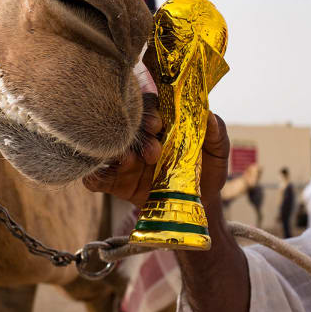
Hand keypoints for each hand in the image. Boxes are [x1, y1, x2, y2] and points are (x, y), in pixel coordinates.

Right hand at [82, 97, 231, 207]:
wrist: (198, 205)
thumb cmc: (208, 171)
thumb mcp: (218, 152)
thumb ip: (217, 133)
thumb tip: (209, 116)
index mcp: (163, 123)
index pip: (150, 106)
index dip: (151, 111)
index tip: (159, 124)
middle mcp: (141, 137)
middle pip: (128, 124)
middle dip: (136, 133)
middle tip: (152, 149)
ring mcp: (127, 159)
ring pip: (110, 148)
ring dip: (116, 152)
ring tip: (130, 161)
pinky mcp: (117, 183)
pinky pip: (95, 177)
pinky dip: (92, 176)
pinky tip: (97, 177)